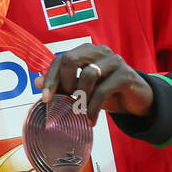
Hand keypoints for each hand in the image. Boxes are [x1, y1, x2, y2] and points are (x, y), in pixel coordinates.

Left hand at [35, 44, 153, 124]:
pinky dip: (93, 107)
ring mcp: (115, 61)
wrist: (136, 101)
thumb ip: (61, 84)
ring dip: (80, 97)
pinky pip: (103, 90)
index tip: (44, 98)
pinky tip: (90, 120)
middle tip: (64, 102)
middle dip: (63, 83)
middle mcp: (99, 51)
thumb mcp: (81, 89)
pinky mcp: (126, 74)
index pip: (61, 59)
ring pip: (88, 74)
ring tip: (78, 113)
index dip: (50, 78)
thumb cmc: (106, 92)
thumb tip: (36, 82)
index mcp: (86, 51)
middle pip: (71, 59)